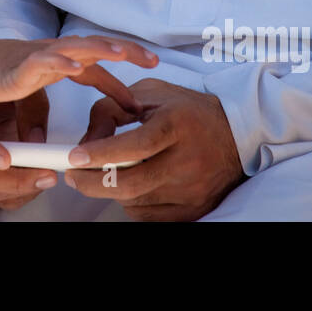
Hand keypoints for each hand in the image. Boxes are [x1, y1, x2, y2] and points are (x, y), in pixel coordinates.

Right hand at [0, 35, 158, 209]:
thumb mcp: (19, 99)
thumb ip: (36, 111)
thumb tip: (47, 138)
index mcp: (50, 63)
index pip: (90, 66)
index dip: (114, 78)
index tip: (136, 94)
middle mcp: (46, 56)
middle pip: (92, 48)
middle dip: (123, 51)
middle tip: (154, 60)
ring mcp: (33, 59)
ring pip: (73, 47)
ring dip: (99, 48)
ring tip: (124, 51)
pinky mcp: (16, 68)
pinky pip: (40, 62)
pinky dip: (58, 61)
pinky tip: (75, 64)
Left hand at [61, 78, 246, 220]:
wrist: (238, 133)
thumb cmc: (187, 110)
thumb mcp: (149, 94)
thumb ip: (111, 110)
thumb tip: (86, 141)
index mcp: (175, 124)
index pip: (134, 146)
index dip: (100, 154)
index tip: (74, 158)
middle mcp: (187, 160)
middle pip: (131, 184)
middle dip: (92, 183)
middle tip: (74, 176)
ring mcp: (192, 189)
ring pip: (135, 202)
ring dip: (113, 190)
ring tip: (112, 172)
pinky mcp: (195, 209)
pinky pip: (149, 217)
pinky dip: (132, 203)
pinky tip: (134, 185)